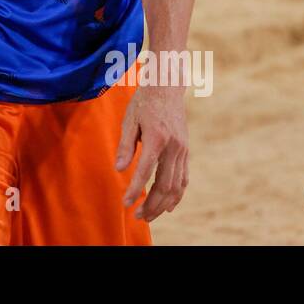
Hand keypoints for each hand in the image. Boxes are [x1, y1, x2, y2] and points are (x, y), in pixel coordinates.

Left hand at [115, 83, 187, 220]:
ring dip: (163, 204)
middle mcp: (174, 147)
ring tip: (149, 216)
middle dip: (151, 204)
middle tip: (138, 217)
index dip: (135, 189)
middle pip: (165, 184)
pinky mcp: (186, 151)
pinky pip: (184, 178)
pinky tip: (167, 206)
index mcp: (157, 138)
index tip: (126, 203)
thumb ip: (125, 146)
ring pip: (176, 185)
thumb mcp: (130, 120)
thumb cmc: (144, 102)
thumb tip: (118, 169)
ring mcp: (183, 150)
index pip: (145, 171)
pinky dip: (177, 195)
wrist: (167, 87)